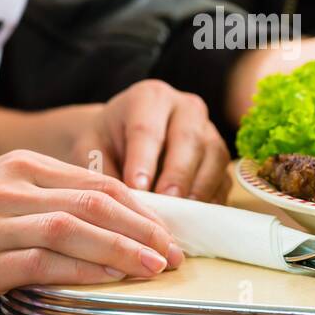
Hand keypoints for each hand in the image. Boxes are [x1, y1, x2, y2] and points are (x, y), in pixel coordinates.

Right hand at [0, 150, 185, 311]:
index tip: (166, 230)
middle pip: (96, 202)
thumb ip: (45, 201)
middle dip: (144, 228)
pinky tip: (110, 280)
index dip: (141, 207)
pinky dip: (84, 271)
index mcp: (20, 167)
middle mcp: (11, 188)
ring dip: (124, 250)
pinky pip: (45, 264)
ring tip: (155, 267)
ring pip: (77, 229)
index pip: (98, 181)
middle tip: (174, 251)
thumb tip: (108, 224)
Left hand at [66, 80, 229, 201]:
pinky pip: (223, 176)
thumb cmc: (105, 142)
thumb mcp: (91, 150)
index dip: (143, 160)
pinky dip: (212, 198)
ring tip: (183, 214)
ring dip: (200, 187)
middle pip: (188, 139)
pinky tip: (196, 217)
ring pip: (214, 156)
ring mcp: (208, 130)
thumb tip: (122, 202)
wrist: (122, 136)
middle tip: (166, 201)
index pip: (147, 129)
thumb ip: (103, 171)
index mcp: (149, 98)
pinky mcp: (219, 156)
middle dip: (178, 174)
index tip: (137, 188)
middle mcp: (185, 107)